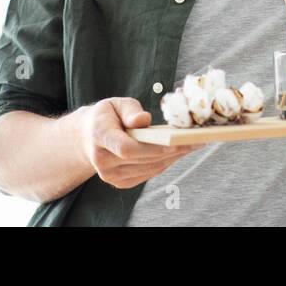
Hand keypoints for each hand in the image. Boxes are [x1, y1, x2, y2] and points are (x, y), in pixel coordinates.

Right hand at [78, 97, 196, 188]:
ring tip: (193, 145)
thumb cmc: (107, 116)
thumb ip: (130, 110)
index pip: (126, 149)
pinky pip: (148, 174)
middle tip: (196, 140)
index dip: (152, 148)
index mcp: (100, 136)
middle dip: (172, 150)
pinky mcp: (120, 183)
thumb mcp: (116, 103)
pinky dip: (165, 163)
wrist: (88, 137)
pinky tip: (179, 152)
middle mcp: (102, 161)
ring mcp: (110, 176)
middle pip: (142, 160)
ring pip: (149, 169)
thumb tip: (144, 120)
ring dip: (173, 157)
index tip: (175, 142)